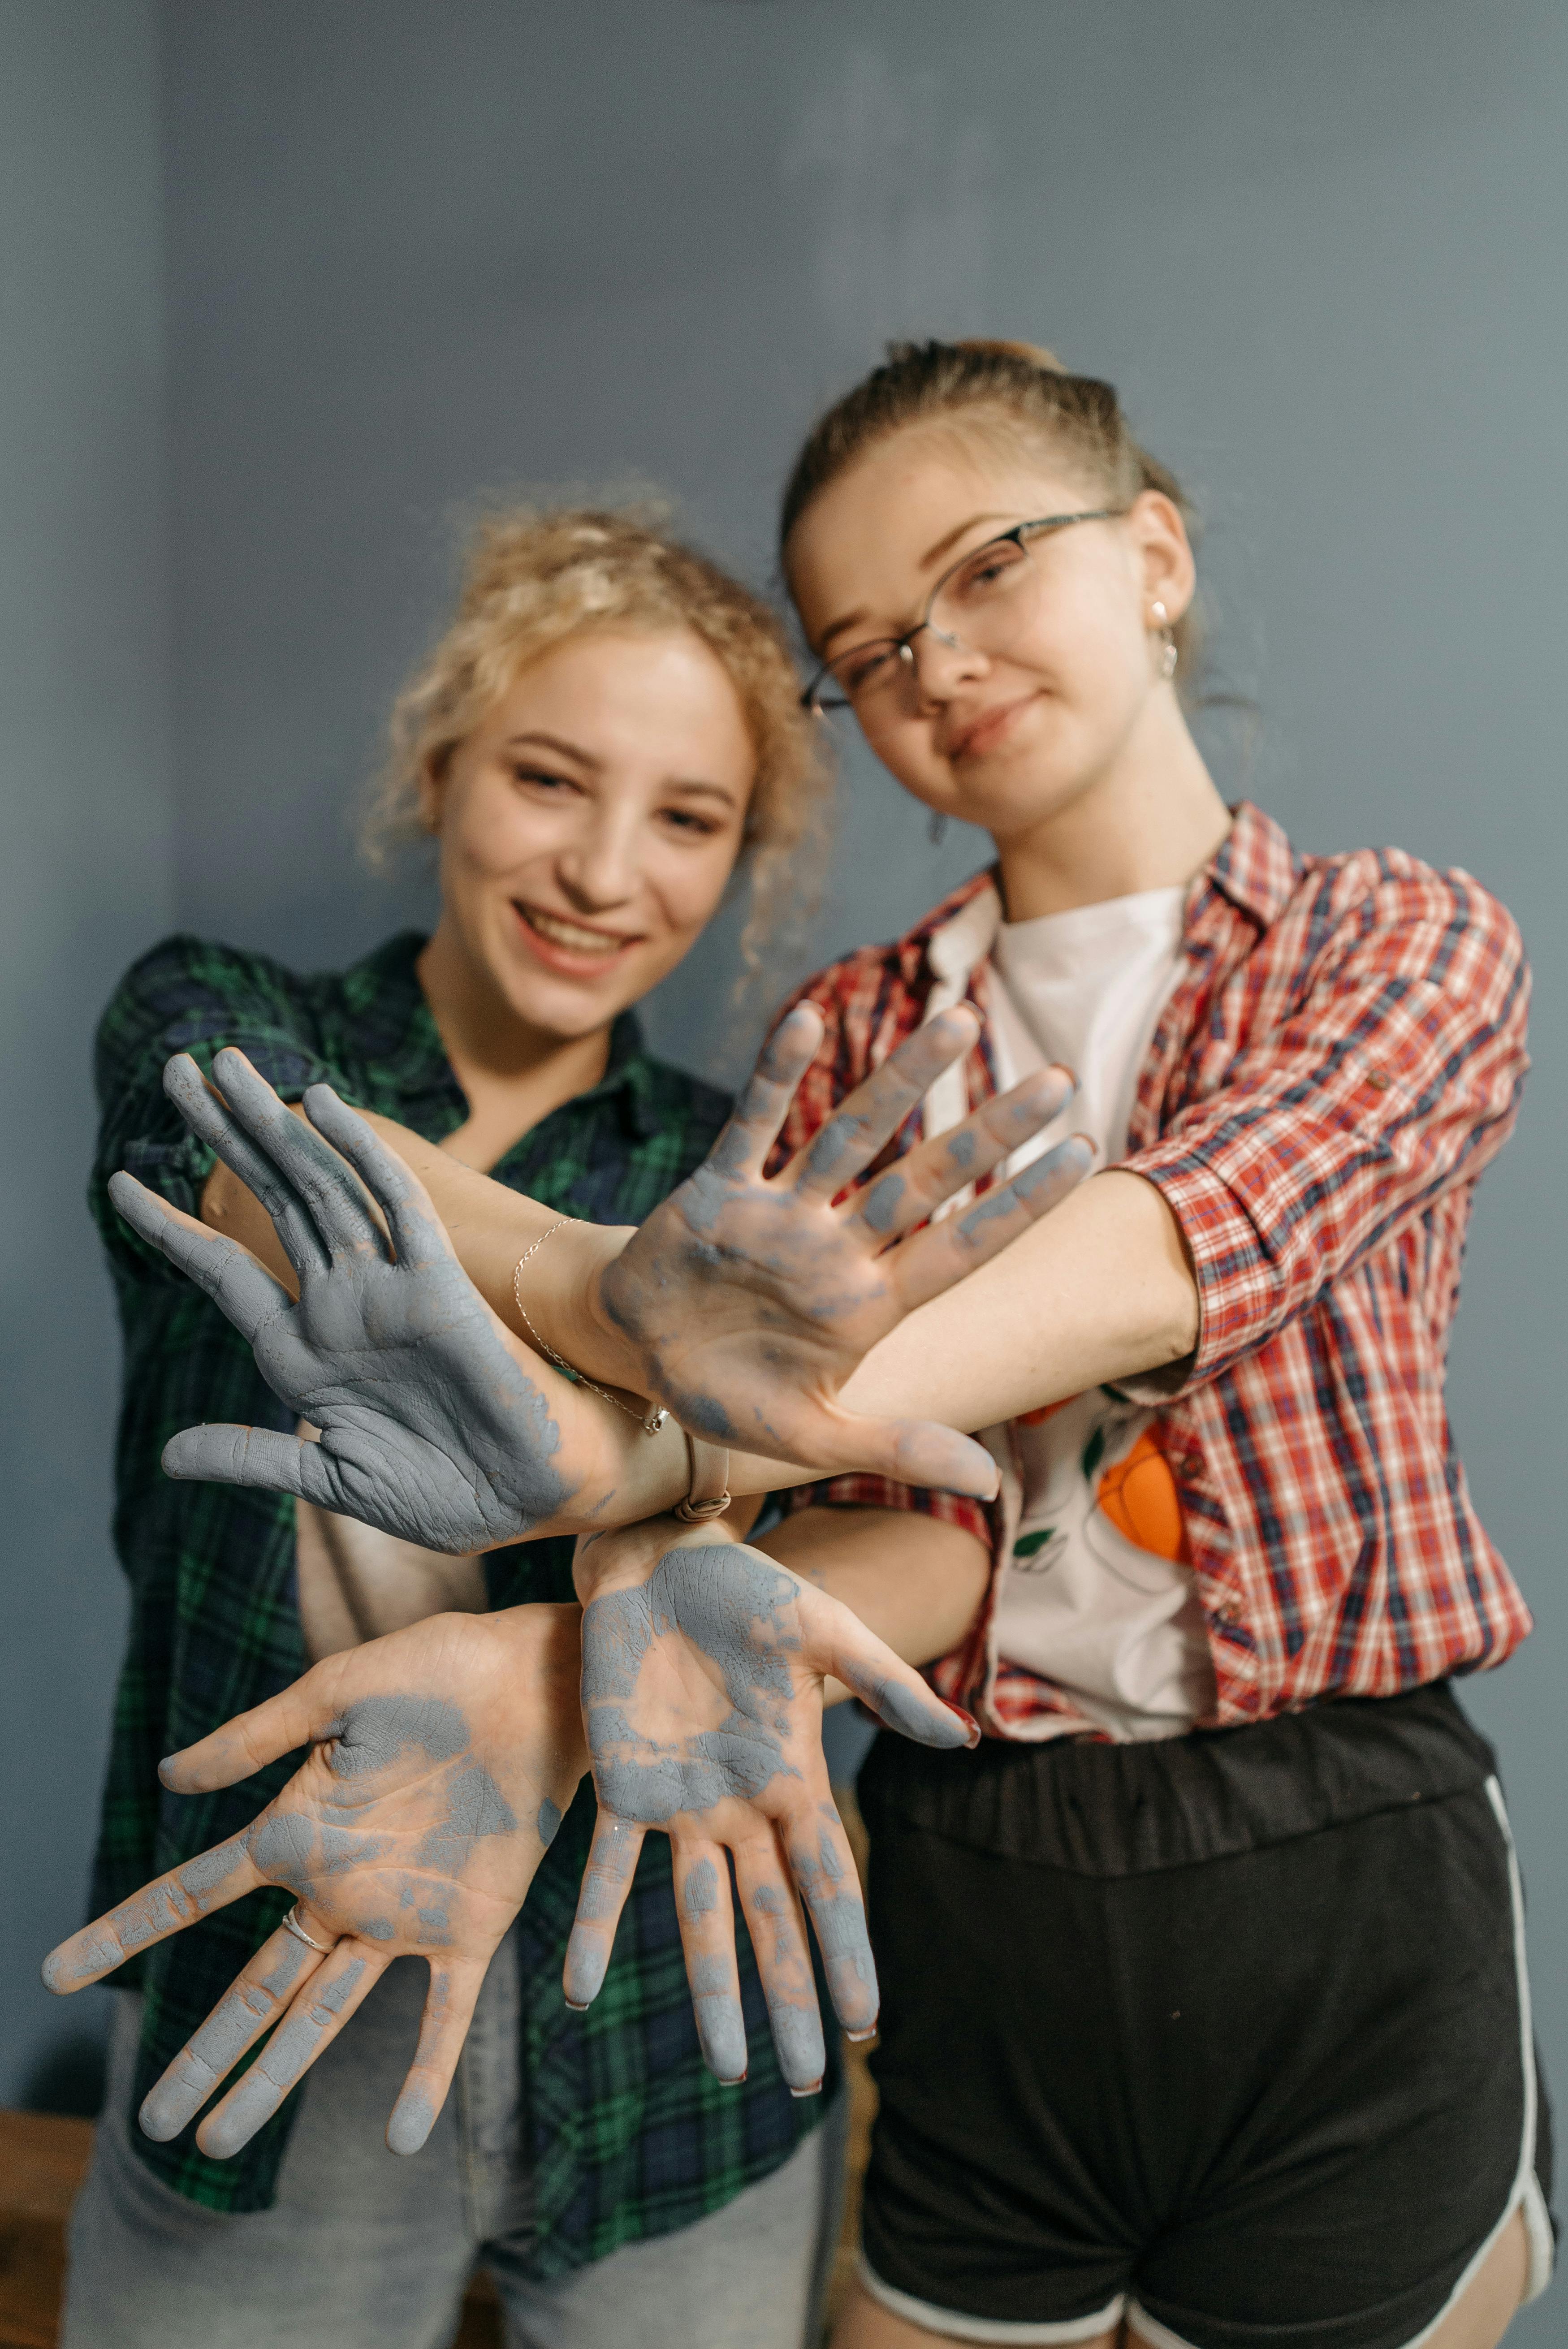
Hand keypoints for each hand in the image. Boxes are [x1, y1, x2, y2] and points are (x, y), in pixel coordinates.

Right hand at [42, 1608, 587, 2158]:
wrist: (542, 1681)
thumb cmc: (440, 1670)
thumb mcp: (337, 1691)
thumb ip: (255, 1736)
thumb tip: (166, 1777)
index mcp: (300, 1828)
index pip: (196, 1892)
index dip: (128, 1931)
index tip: (58, 1973)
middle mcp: (342, 1885)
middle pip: (257, 1987)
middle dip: (204, 2053)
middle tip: (152, 2122)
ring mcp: (404, 1914)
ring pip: (324, 2015)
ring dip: (275, 2078)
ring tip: (220, 2141)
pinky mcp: (473, 1924)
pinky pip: (447, 2015)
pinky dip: (427, 2074)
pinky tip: (402, 2135)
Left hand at [109, 1047, 612, 1549]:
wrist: (523, 1501)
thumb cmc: (438, 1495)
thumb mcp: (326, 1477)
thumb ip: (251, 1456)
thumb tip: (167, 1456)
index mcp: (302, 1354)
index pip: (223, 1272)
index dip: (170, 1228)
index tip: (117, 1185)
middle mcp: (337, 1307)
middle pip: (268, 1202)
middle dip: (222, 1135)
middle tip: (176, 1070)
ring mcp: (385, 1289)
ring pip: (318, 1186)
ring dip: (272, 1125)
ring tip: (227, 1065)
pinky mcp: (438, 1284)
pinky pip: (394, 1205)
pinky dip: (359, 1153)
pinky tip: (323, 1104)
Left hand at [564, 1517, 975, 2093]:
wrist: (659, 1557)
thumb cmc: (747, 1585)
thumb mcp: (822, 1626)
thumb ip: (883, 1680)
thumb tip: (959, 1738)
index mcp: (793, 1776)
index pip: (828, 1883)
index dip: (845, 1952)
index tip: (863, 2026)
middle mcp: (741, 1807)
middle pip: (770, 1921)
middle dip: (790, 2000)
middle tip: (798, 2086)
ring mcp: (680, 1805)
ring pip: (697, 1918)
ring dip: (709, 1993)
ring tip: (726, 2070)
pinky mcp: (619, 1787)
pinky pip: (603, 1871)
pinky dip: (592, 1929)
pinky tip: (578, 1990)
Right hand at [592, 1004, 1090, 1496]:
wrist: (639, 1359)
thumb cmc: (731, 1394)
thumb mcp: (811, 1438)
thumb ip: (897, 1449)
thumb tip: (990, 1487)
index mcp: (870, 1304)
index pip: (963, 1247)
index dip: (1021, 1204)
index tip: (1083, 1154)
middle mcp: (838, 1246)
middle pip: (928, 1178)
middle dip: (990, 1129)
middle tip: (1059, 1077)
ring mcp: (782, 1212)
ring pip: (854, 1135)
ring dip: (902, 1081)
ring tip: (960, 1022)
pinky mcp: (720, 1191)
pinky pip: (753, 1123)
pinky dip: (777, 1075)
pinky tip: (807, 1023)